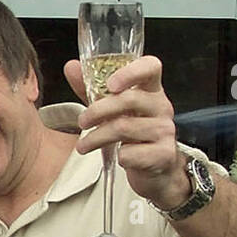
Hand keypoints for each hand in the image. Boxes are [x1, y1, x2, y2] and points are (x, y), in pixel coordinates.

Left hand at [65, 56, 190, 210]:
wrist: (157, 170)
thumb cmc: (134, 134)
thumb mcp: (114, 109)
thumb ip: (93, 88)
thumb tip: (71, 67)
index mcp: (152, 90)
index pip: (151, 67)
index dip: (131, 72)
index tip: (110, 84)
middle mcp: (162, 106)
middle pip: (130, 99)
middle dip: (98, 111)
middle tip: (81, 122)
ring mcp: (165, 130)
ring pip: (125, 128)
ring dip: (97, 137)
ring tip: (83, 145)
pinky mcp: (163, 154)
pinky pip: (131, 153)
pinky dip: (118, 157)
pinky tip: (116, 157)